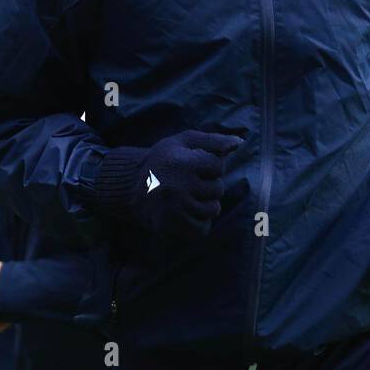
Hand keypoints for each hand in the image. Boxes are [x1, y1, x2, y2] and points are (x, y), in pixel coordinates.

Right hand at [89, 130, 242, 240]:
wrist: (130, 187)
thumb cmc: (163, 160)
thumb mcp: (183, 141)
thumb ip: (213, 140)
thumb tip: (239, 142)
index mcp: (181, 162)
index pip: (218, 165)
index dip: (211, 165)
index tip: (195, 165)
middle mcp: (178, 186)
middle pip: (218, 188)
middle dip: (209, 185)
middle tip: (189, 182)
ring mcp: (175, 208)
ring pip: (213, 210)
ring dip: (206, 204)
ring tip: (189, 197)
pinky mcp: (171, 226)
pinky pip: (202, 229)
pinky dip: (200, 223)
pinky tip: (188, 212)